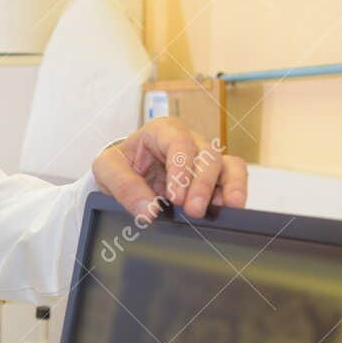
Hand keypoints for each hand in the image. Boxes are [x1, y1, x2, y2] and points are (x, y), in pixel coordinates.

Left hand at [93, 117, 246, 220]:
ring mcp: (203, 158)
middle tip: (193, 211)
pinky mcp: (213, 176)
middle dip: (202, 184)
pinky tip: (231, 209)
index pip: (178, 142)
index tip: (175, 197)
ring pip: (227, 164)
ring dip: (228, 187)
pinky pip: (233, 178)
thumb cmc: (119, 164)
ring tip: (227, 208)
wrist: (123, 173)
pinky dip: (235, 192)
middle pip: (206, 155)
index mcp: (161, 131)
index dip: (181, 169)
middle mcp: (188, 140)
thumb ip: (124, 187)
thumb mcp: (107, 170)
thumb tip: (149, 211)